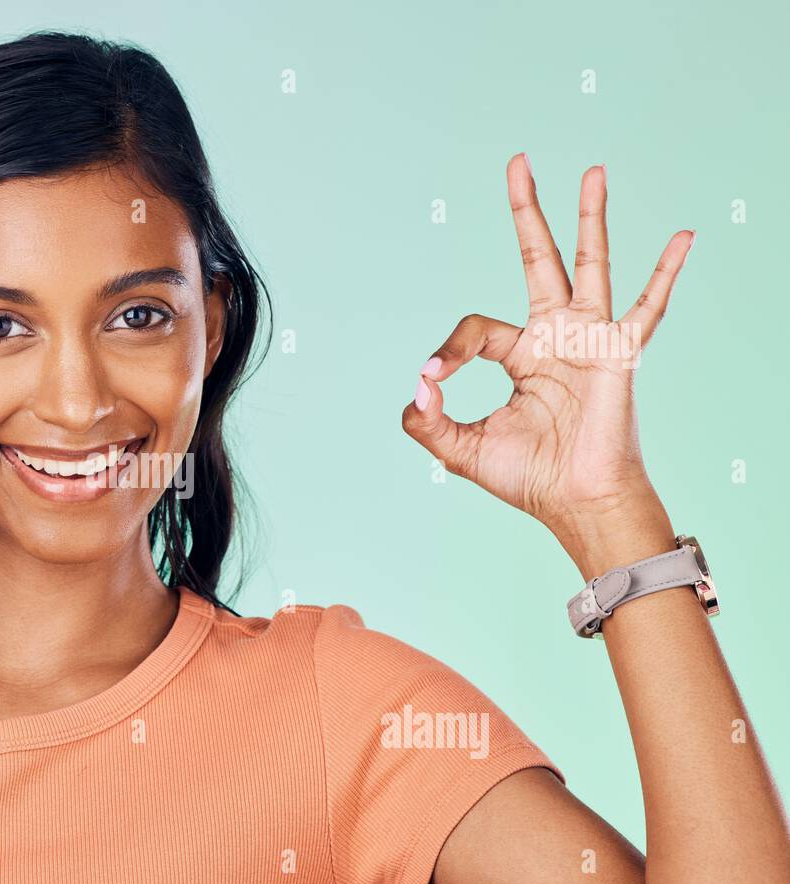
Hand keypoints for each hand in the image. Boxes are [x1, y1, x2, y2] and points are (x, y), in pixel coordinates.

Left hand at [401, 154, 693, 546]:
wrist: (577, 503)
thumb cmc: (529, 478)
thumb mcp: (460, 449)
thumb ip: (426, 420)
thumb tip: (417, 382)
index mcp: (520, 356)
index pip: (476, 329)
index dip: (450, 348)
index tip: (436, 376)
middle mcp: (555, 338)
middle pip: (539, 259)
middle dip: (527, 212)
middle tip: (516, 162)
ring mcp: (590, 340)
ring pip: (589, 264)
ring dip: (589, 218)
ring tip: (590, 170)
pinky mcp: (619, 355)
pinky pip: (647, 309)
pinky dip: (665, 275)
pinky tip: (684, 237)